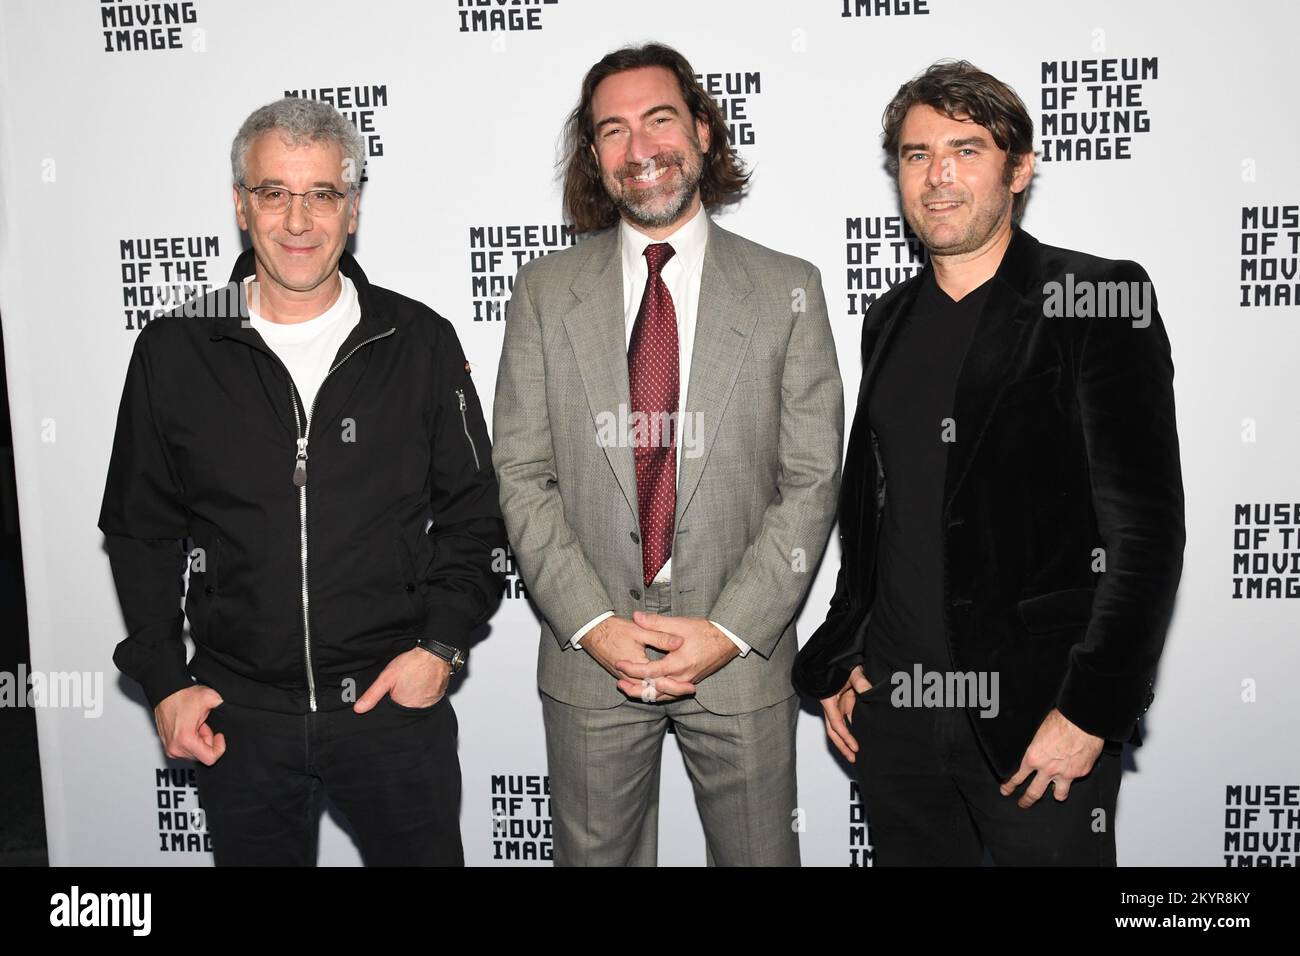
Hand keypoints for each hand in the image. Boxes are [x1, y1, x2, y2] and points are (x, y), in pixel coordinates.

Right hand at [154, 684, 225, 765]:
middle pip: (203, 755)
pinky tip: (191, 727)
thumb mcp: (211, 698)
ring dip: (200, 740)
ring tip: (197, 725)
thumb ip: (224, 707)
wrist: (166, 692)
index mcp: (186, 740)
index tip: (219, 735)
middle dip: (208, 740)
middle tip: (204, 725)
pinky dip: (192, 740)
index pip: (210, 758)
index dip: (219, 747)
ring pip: (195, 753)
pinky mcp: (168, 747)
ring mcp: (170, 749)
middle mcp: (176, 749)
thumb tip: (233, 711)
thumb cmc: (183, 695)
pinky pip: (187, 750)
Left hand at [354, 647, 449, 712]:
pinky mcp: (437, 699)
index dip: (390, 701)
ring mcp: (428, 705)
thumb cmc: (412, 663)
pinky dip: (423, 694)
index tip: (392, 691)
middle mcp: (416, 709)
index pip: (391, 712)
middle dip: (401, 698)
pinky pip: (427, 700)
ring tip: (412, 682)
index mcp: (402, 707)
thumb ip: (372, 694)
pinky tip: (421, 682)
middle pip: (403, 708)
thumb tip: (359, 709)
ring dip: (413, 696)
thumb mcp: (386, 677)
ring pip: (415, 704)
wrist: (435, 654)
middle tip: (403, 683)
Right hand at [582, 615, 682, 688]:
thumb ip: (660, 637)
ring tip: (681, 689)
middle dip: (673, 692)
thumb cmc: (615, 630)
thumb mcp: (639, 631)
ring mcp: (626, 679)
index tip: (691, 686)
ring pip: (647, 692)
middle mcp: (631, 677)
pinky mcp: (623, 677)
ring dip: (664, 692)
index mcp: (638, 666)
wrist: (593, 633)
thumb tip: (679, 642)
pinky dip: (652, 689)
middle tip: (690, 690)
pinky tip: (662, 684)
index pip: (660, 681)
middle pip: (655, 692)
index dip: (677, 684)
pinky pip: (640, 688)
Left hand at [613, 613, 738, 702]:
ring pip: (663, 696)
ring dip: (645, 694)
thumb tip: (637, 617)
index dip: (632, 669)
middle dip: (634, 689)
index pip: (650, 672)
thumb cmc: (705, 631)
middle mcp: (682, 677)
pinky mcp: (690, 681)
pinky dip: (658, 694)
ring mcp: (687, 681)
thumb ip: (656, 622)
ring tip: (629, 688)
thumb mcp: (680, 624)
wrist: (727, 640)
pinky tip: (649, 688)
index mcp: (678, 663)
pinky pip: (671, 694)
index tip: (619, 664)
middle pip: (654, 691)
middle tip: (619, 683)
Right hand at [820, 665, 872, 762]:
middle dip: (842, 746)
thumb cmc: (840, 664)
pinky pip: (848, 720)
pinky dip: (853, 730)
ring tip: (855, 754)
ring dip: (847, 741)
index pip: (836, 723)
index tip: (855, 747)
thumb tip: (868, 691)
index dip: (845, 736)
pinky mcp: (846, 703)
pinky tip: (861, 738)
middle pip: (834, 731)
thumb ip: (859, 680)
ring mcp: (839, 705)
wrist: (837, 657)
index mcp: (829, 700)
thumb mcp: (851, 671)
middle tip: (853, 758)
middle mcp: (833, 705)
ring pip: (840, 728)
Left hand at [1000, 708, 1104, 806]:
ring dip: (1056, 794)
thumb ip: (1034, 745)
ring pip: (1058, 794)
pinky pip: (1075, 779)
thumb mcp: (1037, 731)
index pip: (1017, 776)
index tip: (1006, 790)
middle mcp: (1048, 769)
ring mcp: (1066, 773)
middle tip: (1023, 804)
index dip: (1010, 785)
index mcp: (1033, 757)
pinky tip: (1073, 771)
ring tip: (1054, 794)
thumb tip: (1031, 749)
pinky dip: (1073, 777)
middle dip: (1026, 800)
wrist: (1082, 721)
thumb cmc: (1060, 720)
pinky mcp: (1081, 772)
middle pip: (1034, 792)